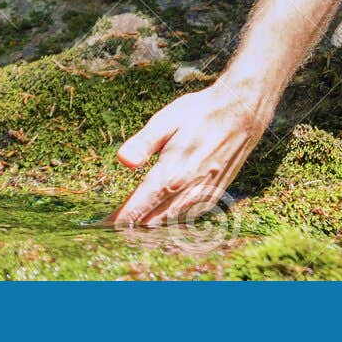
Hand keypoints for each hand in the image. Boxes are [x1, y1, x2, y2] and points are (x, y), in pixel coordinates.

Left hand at [110, 81, 272, 226]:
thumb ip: (143, 144)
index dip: (118, 219)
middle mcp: (188, 191)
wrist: (241, 113)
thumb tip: (121, 161)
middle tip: (110, 227)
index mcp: (171, 174)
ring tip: (130, 228)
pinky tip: (162, 218)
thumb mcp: (166, 121)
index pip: (138, 207)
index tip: (100, 226)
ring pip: (170, 222)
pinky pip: (188, 217)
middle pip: (151, 220)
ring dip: (149, 226)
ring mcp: (203, 196)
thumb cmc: (200, 113)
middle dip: (130, 226)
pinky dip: (171, 221)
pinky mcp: (214, 195)